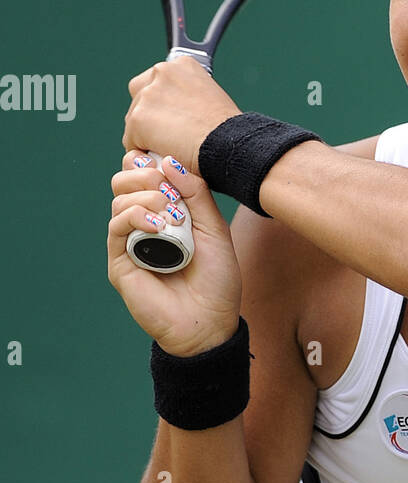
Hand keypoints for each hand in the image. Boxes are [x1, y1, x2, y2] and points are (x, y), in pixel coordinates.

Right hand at [108, 151, 242, 356]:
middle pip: (124, 180)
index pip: (143, 173)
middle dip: (146, 175)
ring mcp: (130, 242)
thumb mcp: (214, 228)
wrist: (210, 321)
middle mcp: (143, 223)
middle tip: (170, 192)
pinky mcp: (120, 262)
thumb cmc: (215, 278)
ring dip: (147, 198)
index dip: (151, 162)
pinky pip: (116, 226)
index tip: (171, 168)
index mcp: (164, 212)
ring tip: (171, 216)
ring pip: (120, 199)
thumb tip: (169, 161)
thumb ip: (196, 193)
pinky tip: (157, 227)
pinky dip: (135, 217)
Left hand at [122, 56, 240, 174]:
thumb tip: (180, 110)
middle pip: (140, 96)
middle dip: (150, 116)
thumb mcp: (212, 99)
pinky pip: (132, 141)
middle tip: (168, 135)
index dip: (163, 102)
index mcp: (183, 64)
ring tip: (170, 148)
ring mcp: (148, 95)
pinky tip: (164, 156)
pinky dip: (145, 151)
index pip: (157, 80)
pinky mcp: (138, 119)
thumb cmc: (228, 131)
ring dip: (146, 135)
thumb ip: (189, 97)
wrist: (228, 145)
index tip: (172, 117)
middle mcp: (162, 72)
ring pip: (134, 120)